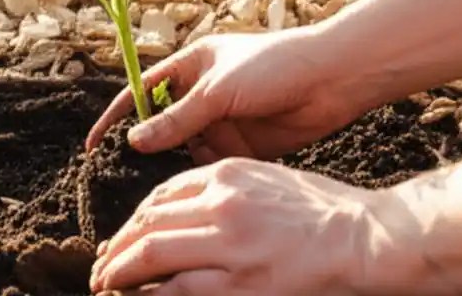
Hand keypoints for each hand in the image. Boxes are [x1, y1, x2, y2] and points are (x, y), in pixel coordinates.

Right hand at [86, 27, 370, 162]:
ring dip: (185, 160)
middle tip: (142, 168)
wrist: (332, 80)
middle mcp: (203, 93)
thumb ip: (177, 119)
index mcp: (190, 66)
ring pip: (188, 149)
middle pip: (163, 126)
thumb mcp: (217, 91)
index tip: (92, 145)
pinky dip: (211, 171)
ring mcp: (223, 119)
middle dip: (154, 145)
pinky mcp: (244, 143)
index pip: (141, 92)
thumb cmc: (274, 67)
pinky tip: (214, 177)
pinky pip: (216, 162)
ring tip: (187, 169)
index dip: (115, 116)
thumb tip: (134, 142)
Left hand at [88, 158, 419, 294]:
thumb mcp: (266, 180)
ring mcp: (227, 246)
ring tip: (105, 287)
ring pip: (149, 255)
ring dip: (117, 273)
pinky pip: (175, 290)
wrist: (362, 238)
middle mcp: (219, 206)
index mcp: (225, 176)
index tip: (120, 241)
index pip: (159, 198)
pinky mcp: (238, 284)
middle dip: (114, 250)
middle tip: (99, 269)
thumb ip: (223, 189)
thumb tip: (178, 211)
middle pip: (145, 224)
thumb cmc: (322, 211)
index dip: (131, 222)